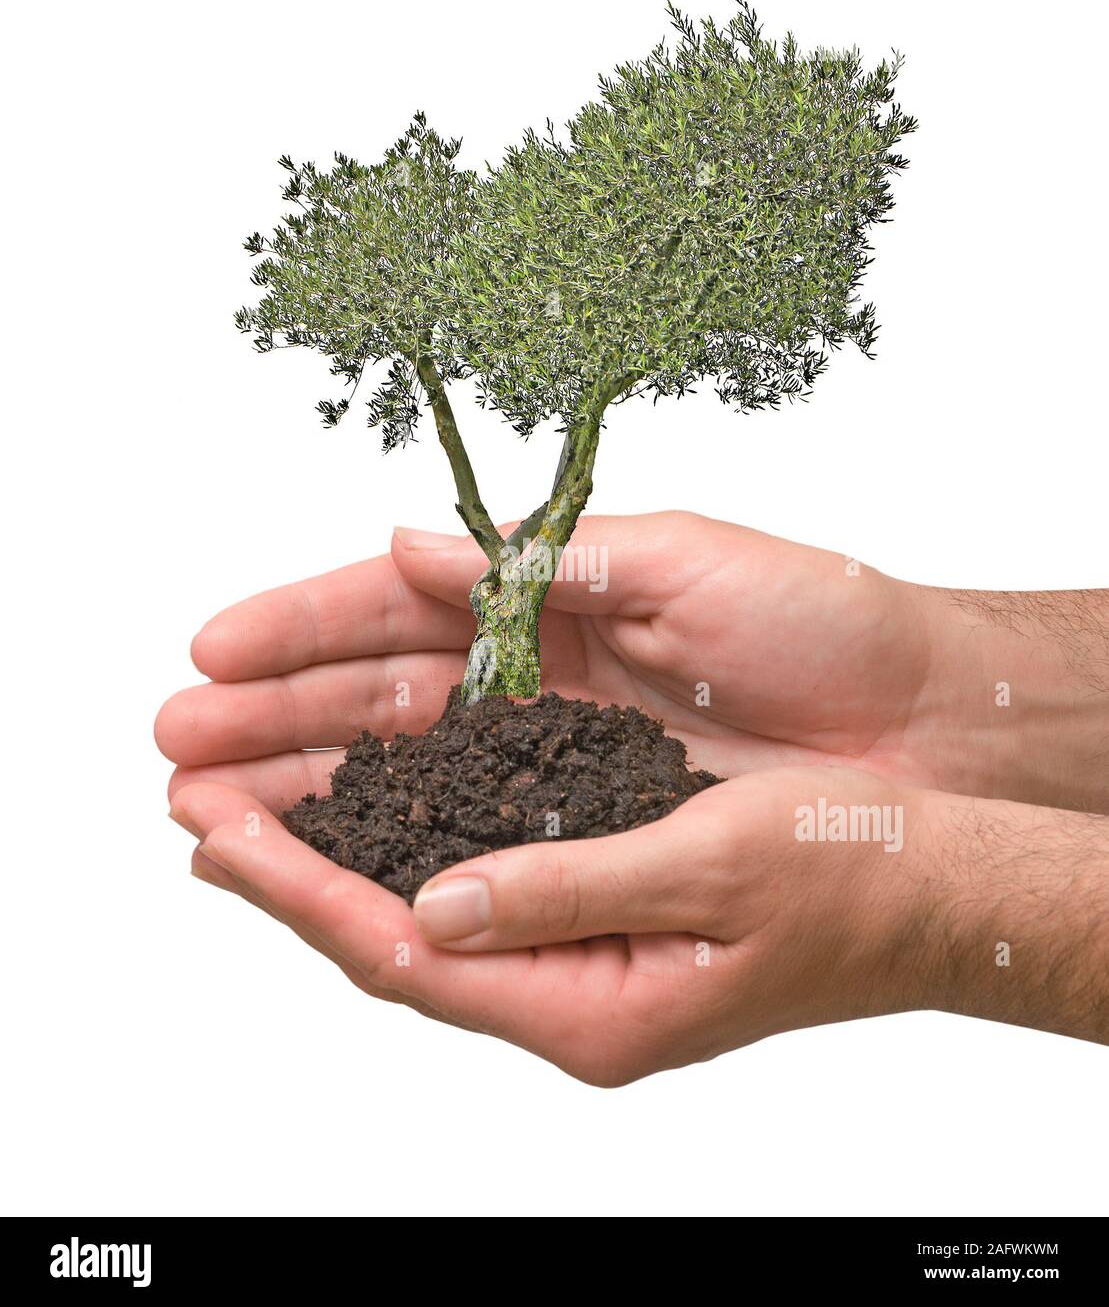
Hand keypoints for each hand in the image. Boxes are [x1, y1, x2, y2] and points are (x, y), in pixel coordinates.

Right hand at [155, 511, 1013, 807]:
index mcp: (547, 599)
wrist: (920, 720)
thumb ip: (543, 564)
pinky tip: (324, 851)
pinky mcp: (586, 823)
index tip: (215, 647)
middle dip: (272, 717)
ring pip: (405, 770)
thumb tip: (406, 544)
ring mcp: (551, 755)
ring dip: (306, 783)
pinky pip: (473, 831)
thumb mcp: (680, 560)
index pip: (399, 606)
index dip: (303, 625)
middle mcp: (533, 677)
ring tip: (212, 802)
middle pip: (376, 696)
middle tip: (177, 743)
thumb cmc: (819, 619)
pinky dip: (395, 841)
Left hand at [169, 763, 1108, 1084]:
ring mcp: (582, 941)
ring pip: (425, 892)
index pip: (406, 953)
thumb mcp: (711, 874)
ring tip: (244, 785)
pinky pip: (480, 865)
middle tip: (193, 792)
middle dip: (286, 860)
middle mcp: (569, 985)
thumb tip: (434, 907)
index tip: (213, 832)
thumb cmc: (850, 877)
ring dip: (335, 834)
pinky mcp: (600, 892)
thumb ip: (567, 895)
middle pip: (391, 928)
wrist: (936, 878)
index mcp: (591, 1007)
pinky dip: (412, 822)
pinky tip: (369, 787)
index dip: (301, 890)